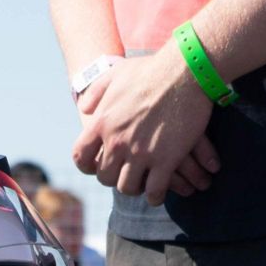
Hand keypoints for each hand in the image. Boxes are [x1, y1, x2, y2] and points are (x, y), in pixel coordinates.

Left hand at [72, 50, 221, 205]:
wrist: (185, 71)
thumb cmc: (151, 70)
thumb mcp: (114, 74)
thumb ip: (96, 93)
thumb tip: (84, 108)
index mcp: (102, 123)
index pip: (81, 157)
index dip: (87, 166)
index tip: (95, 168)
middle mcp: (117, 142)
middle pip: (105, 177)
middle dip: (114, 178)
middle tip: (125, 174)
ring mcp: (141, 153)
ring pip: (128, 187)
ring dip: (135, 188)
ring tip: (142, 184)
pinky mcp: (166, 160)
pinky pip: (154, 191)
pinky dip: (155, 196)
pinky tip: (158, 192)